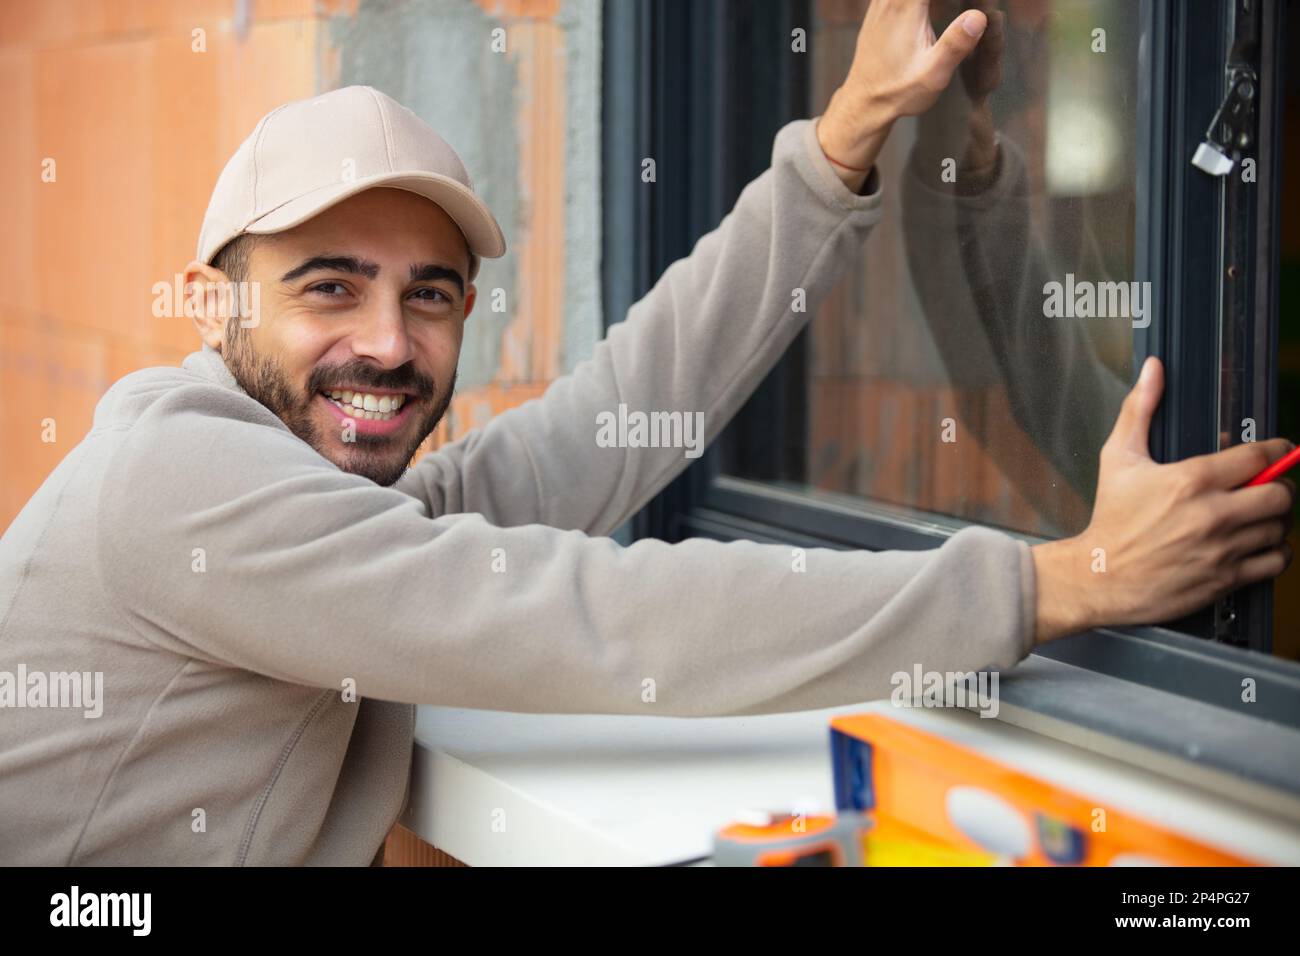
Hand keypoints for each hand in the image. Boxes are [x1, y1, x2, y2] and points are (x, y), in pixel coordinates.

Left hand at [818, 0, 989, 191]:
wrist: (864, 104)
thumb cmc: (899, 92)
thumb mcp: (933, 74)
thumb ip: (955, 44)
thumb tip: (979, 17)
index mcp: (906, 8)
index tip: (973, 5)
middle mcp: (890, 0)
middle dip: (940, 1)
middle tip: (955, 12)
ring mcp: (880, 5)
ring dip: (930, 2)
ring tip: (942, 13)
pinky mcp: (877, 13)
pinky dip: (915, 3)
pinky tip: (928, 11)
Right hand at [1032, 357, 1295, 642]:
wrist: (1100, 576)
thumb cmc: (1110, 519)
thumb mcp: (1118, 458)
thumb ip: (1140, 410)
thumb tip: (1153, 369)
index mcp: (1191, 479)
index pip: (1261, 456)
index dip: (1278, 450)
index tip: (1279, 451)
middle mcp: (1212, 514)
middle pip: (1282, 493)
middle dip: (1280, 486)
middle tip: (1268, 487)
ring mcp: (1221, 549)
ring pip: (1281, 527)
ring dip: (1276, 519)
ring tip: (1259, 516)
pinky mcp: (1225, 578)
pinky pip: (1276, 561)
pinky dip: (1276, 552)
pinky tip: (1259, 544)